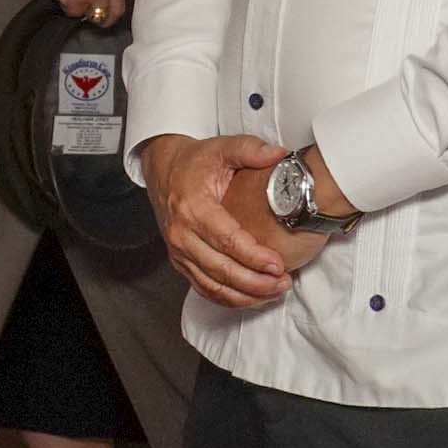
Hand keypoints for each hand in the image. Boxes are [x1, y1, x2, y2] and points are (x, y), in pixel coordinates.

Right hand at [146, 131, 317, 312]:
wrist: (164, 169)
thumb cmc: (195, 162)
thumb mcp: (223, 147)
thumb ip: (251, 149)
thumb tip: (279, 154)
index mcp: (193, 207)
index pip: (226, 240)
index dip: (253, 256)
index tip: (277, 265)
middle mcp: (182, 234)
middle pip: (221, 269)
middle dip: (255, 282)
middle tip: (283, 282)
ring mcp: (178, 251)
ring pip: (213, 286)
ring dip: (245, 295)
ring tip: (275, 291)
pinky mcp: (180, 262)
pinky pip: (204, 289)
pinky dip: (230, 299)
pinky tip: (253, 297)